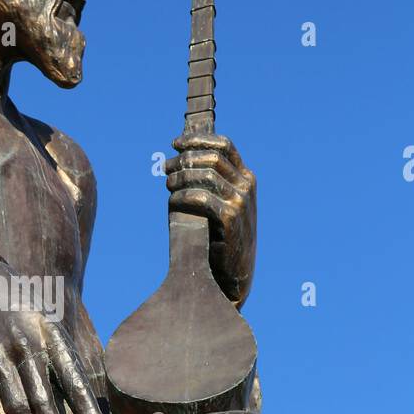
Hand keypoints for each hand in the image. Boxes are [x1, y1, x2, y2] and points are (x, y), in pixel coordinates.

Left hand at [165, 131, 256, 305]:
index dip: (198, 140)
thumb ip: (211, 183)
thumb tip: (179, 161)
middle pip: (211, 158)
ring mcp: (241, 202)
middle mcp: (246, 186)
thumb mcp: (222, 204)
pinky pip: (202, 198)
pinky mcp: (231, 219)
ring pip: (205, 176)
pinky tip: (173, 201)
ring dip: (181, 177)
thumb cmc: (222, 237)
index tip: (176, 143)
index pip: (224, 145)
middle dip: (184, 159)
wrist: (235, 273)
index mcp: (246, 178)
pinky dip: (183, 196)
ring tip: (168, 184)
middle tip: (166, 168)